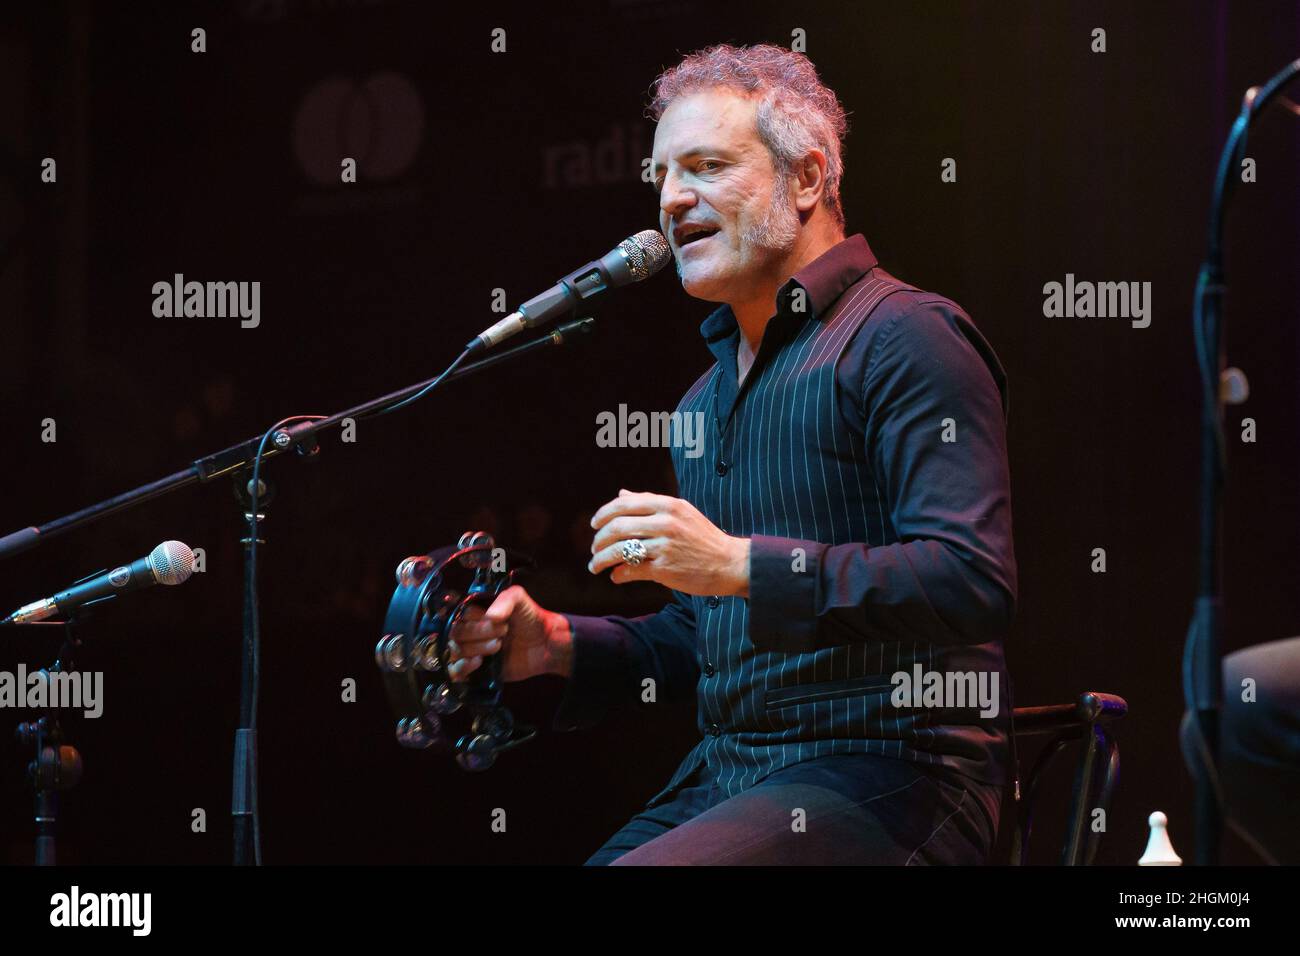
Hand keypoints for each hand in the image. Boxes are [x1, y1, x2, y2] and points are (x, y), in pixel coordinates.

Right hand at [445, 585, 570, 682]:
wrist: (547, 645)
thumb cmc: (532, 619)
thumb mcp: (519, 600)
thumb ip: (504, 600)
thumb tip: (489, 616)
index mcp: (478, 614)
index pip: (461, 615)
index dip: (476, 619)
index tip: (498, 620)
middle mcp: (472, 632)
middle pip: (457, 633)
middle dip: (478, 633)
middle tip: (503, 632)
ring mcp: (473, 651)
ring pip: (456, 650)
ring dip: (476, 648)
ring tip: (498, 646)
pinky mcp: (477, 670)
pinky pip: (455, 671)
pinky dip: (463, 667)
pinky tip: (478, 662)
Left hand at [588, 489, 749, 596]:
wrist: (731, 563)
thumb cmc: (703, 538)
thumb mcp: (681, 512)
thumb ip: (649, 503)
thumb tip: (621, 494)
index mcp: (668, 505)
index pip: (624, 505)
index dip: (603, 514)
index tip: (594, 525)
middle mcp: (666, 523)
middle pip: (618, 527)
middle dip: (599, 540)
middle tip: (594, 548)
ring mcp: (665, 546)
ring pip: (620, 550)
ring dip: (601, 559)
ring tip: (596, 566)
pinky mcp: (665, 569)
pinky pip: (631, 570)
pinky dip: (618, 574)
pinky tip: (615, 576)